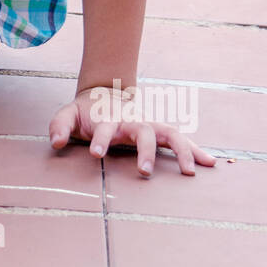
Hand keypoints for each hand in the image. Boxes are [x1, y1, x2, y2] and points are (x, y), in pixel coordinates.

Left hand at [49, 86, 215, 177]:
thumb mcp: (68, 114)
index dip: (100, 139)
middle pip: (143, 132)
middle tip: (145, 171)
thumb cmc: (86, 112)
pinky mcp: (160, 133)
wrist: (105, 95)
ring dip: (180, 151)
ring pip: (170, 134)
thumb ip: (59, 126)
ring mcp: (149, 126)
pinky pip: (181, 141)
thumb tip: (55, 143)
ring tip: (190, 171)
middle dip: (145, 151)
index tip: (96, 154)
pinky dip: (196, 150)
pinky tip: (211, 162)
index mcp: (109, 119)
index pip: (105, 128)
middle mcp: (133, 122)